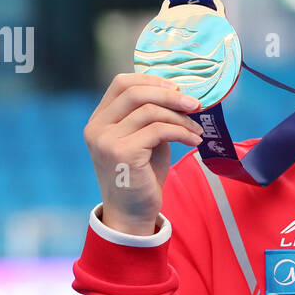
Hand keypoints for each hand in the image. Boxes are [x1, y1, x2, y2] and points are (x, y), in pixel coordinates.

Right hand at [83, 73, 203, 234]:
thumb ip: (151, 117)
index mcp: (99, 120)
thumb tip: (179, 93)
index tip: (178, 88)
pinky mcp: (122, 153)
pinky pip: (158, 130)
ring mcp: (106, 140)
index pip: (121, 83)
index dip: (151, 80)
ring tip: (197, 131)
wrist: (133, 214)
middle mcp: (97, 127)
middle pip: (135, 92)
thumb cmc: (142, 177)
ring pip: (150, 111)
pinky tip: (193, 142)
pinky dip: (181, 133)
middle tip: (195, 104)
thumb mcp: (145, 140)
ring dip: (181, 119)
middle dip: (170, 95)